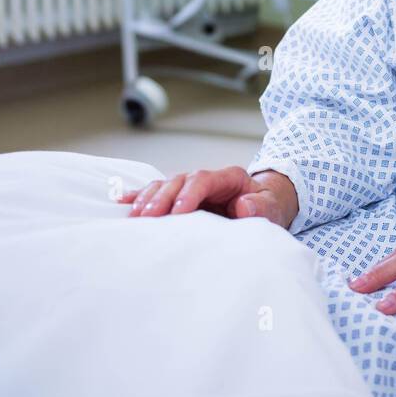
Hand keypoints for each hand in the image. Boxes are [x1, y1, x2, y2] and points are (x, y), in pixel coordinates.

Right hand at [119, 165, 298, 228]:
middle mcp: (206, 179)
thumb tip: (244, 206)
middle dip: (162, 198)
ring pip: (164, 186)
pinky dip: (140, 197)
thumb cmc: (269, 207)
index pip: (204, 179)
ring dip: (148, 200)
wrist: (267, 206)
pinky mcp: (182, 198)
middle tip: (149, 218)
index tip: (178, 212)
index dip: (189, 194)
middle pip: (179, 181)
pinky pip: (158, 194)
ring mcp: (191, 188)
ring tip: (134, 217)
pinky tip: (122, 202)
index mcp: (229, 177)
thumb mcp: (273, 208)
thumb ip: (261, 207)